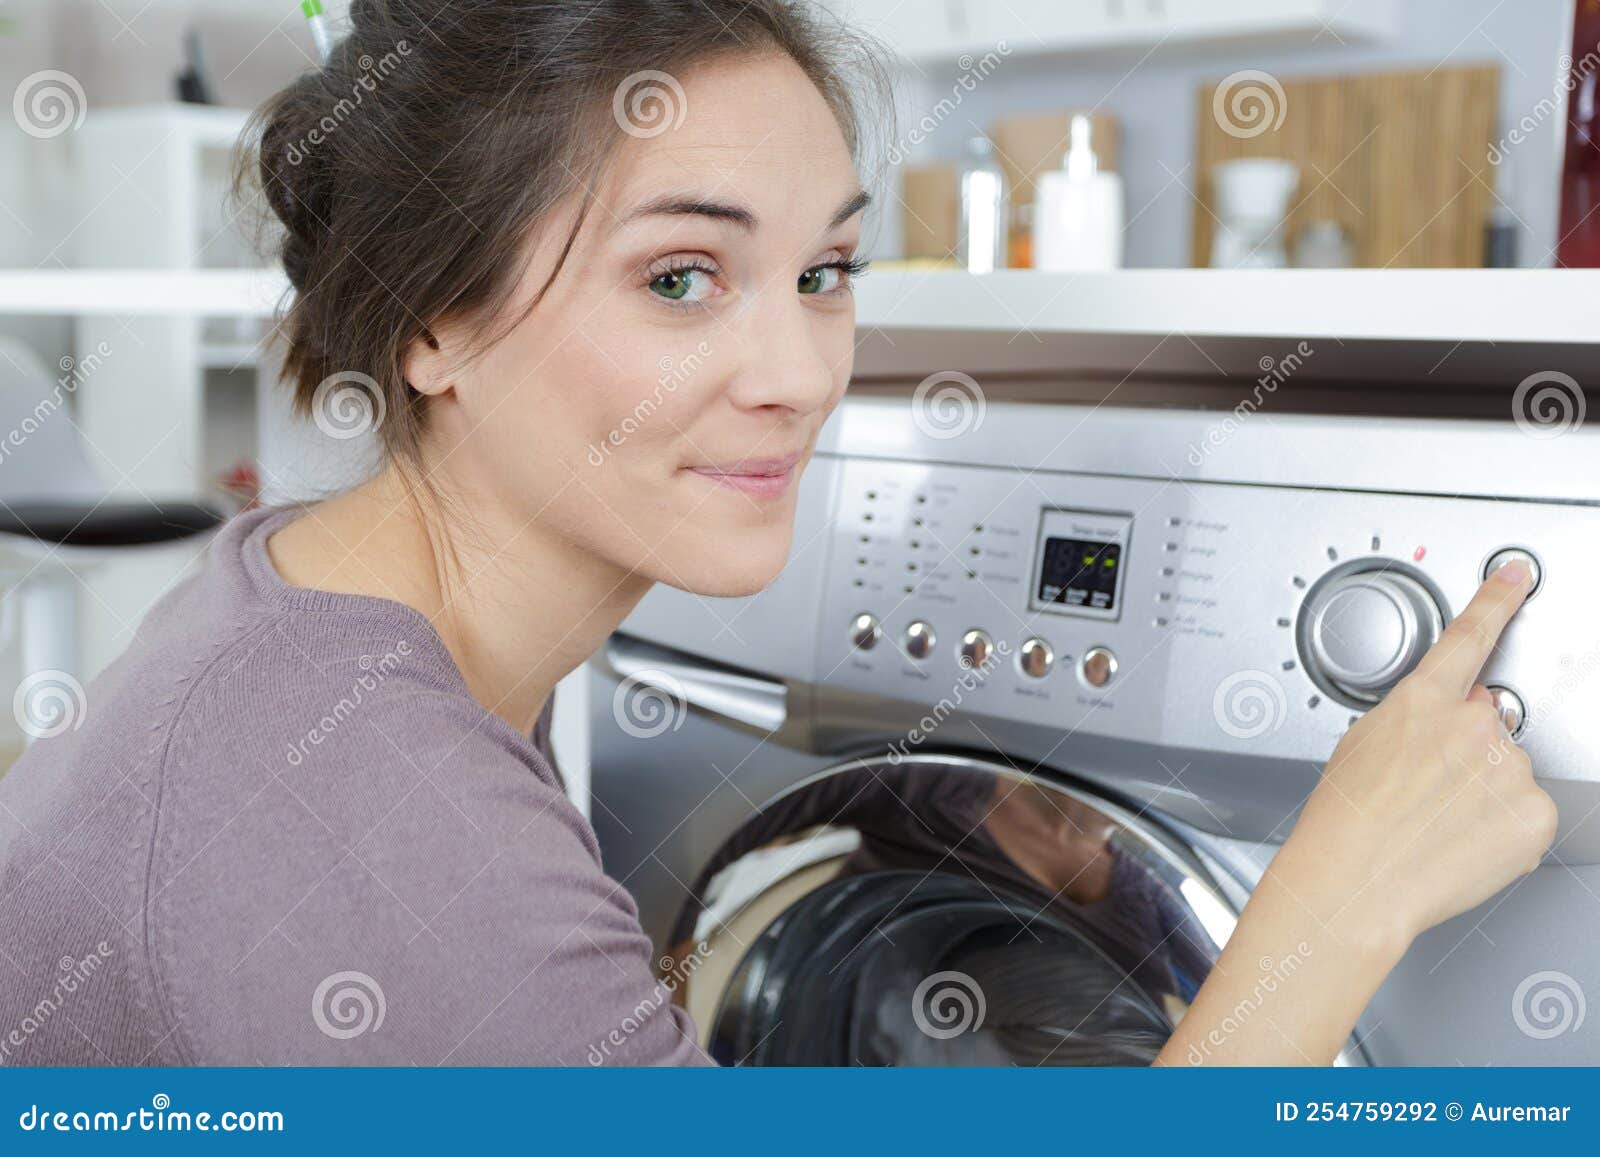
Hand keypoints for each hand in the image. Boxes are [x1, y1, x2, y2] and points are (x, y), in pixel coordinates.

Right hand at [1275, 558, 1557, 956]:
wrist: (1356, 881)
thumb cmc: (1345, 820)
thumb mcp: (1361, 743)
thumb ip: (1415, 715)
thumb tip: (1452, 715)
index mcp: (1424, 700)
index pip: (1469, 635)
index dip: (1498, 598)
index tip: (1518, 574)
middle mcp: (1473, 725)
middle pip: (1489, 724)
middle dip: (1468, 750)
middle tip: (1428, 791)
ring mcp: (1509, 768)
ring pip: (1509, 772)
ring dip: (1484, 794)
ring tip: (1437, 825)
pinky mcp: (1534, 812)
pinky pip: (1528, 813)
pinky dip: (1503, 831)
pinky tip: (1463, 843)